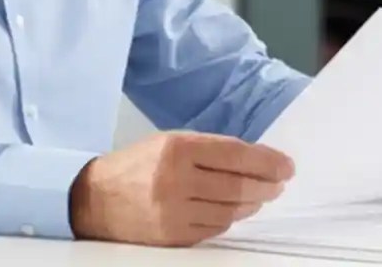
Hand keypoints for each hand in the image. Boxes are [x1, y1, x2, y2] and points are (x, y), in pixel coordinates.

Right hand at [69, 131, 293, 246]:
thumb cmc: (139, 164)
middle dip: (266, 185)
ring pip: (229, 212)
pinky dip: (228, 220)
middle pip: (238, 186)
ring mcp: (173, 213)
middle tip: (280, 183)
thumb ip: (211, 150)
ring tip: (260, 196)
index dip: (268, 162)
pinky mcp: (171, 238)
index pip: (236, 155)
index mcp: (178, 149)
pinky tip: (235, 211)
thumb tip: (257, 161)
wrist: (94, 199)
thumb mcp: (171, 142)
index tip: (287, 166)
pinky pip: (213, 230)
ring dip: (251, 204)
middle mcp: (176, 180)